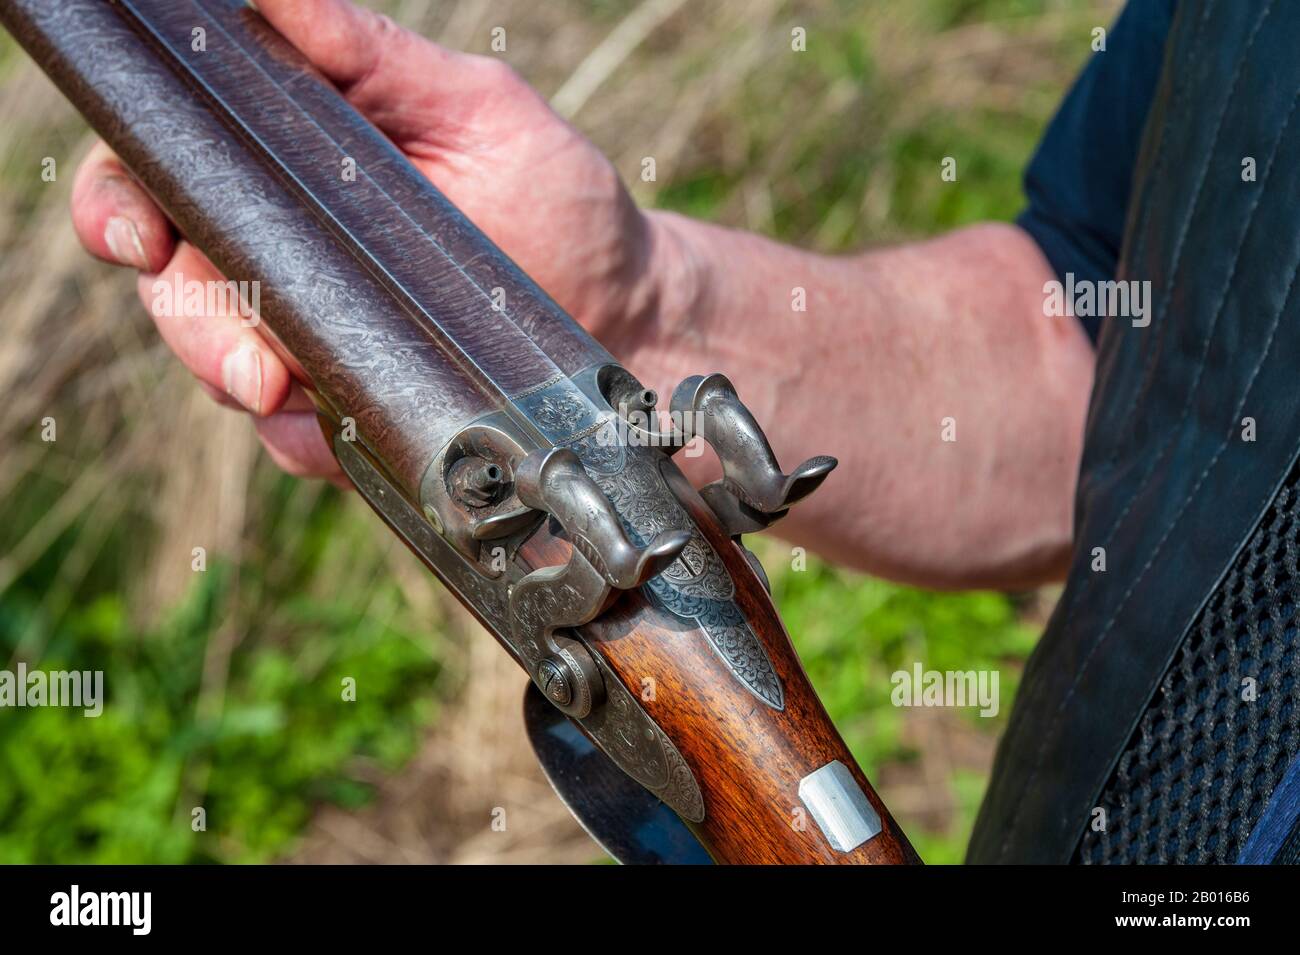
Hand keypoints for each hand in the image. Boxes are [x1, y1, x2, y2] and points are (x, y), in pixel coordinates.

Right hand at [70, 0, 681, 480]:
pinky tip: (331, 427)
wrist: (628, 311)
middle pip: (177, 284)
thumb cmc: (558, 198)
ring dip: (234, 378)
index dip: (126, 203)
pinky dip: (303, 437)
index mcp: (291, 172)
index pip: (171, 180)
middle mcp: (287, 255)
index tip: (137, 230)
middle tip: (243, 349)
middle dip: (190, 318)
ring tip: (280, 384)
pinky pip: (294, 438)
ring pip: (223, 365)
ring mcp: (316, 336)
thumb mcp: (477, 107)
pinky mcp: (354, 407)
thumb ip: (372, 55)